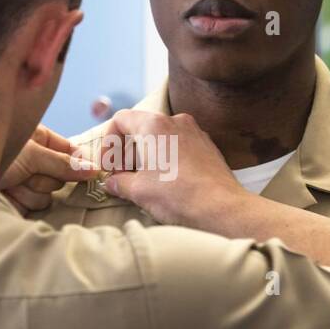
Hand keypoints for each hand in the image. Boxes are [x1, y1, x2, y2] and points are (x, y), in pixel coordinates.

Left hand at [0, 125, 100, 215]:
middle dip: (46, 176)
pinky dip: (24, 201)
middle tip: (28, 170)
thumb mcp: (30, 153)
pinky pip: (38, 206)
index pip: (69, 150)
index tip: (92, 170)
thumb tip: (94, 169)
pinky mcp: (21, 202)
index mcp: (37, 139)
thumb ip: (63, 163)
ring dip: (32, 189)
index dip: (79, 161)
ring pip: (50, 194)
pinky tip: (7, 193)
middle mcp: (34, 160)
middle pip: (62, 175)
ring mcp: (27, 182)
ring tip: (11, 181)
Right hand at [100, 110, 245, 226]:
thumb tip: (111, 182)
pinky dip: (166, 158)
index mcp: (154, 125)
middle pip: (141, 127)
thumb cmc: (177, 196)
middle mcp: (176, 121)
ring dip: (146, 155)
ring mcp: (195, 133)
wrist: (221, 209)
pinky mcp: (208, 147)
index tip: (108, 165)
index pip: (121, 119)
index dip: (108, 142)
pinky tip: (165, 182)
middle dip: (126, 151)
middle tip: (121, 176)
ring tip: (142, 181)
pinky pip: (179, 146)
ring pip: (161, 137)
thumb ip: (118, 182)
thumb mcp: (138, 190)